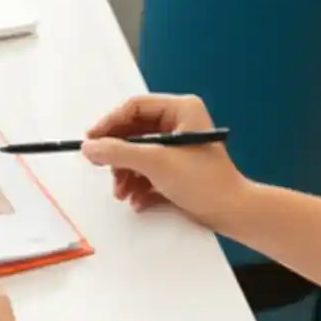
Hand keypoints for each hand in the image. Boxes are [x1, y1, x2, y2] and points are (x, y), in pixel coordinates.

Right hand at [82, 94, 249, 227]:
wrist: (232, 214)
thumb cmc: (203, 181)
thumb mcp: (156, 162)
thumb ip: (119, 152)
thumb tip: (88, 147)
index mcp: (181, 110)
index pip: (134, 107)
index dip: (109, 123)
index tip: (90, 141)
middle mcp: (179, 123)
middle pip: (133, 131)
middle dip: (118, 155)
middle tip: (101, 168)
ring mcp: (177, 147)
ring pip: (138, 153)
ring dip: (125, 174)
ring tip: (121, 193)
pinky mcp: (176, 168)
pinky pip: (147, 170)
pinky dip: (138, 185)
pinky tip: (137, 201)